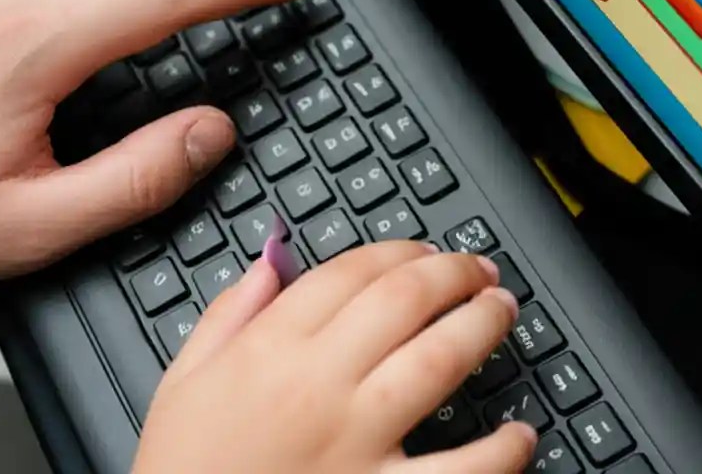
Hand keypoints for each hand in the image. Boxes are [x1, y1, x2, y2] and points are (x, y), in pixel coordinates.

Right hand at [135, 242, 535, 473]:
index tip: (422, 251)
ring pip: (440, 360)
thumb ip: (226, 316)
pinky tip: (519, 434)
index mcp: (268, 351)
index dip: (398, 250)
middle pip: (405, 299)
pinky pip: (462, 471)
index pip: (349, 272)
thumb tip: (267, 264)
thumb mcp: (182, 385)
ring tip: (502, 311)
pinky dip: (502, 451)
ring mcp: (357, 442)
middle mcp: (319, 387)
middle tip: (478, 269)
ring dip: (483, 325)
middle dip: (453, 271)